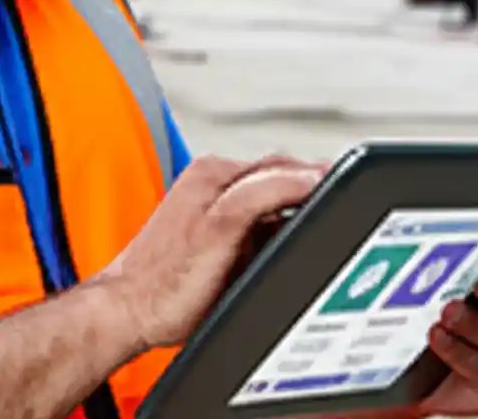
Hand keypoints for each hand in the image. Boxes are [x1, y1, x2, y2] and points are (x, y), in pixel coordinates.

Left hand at [92, 155, 322, 350]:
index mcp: (213, 171)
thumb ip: (262, 192)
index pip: (284, 165)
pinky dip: (277, 229)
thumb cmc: (166, 283)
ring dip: (295, 211)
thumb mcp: (222, 228)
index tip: (345, 190)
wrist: (132, 312)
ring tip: (313, 231)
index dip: (318, 178)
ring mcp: (215, 204)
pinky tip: (281, 246)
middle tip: (338, 213)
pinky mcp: (216, 228)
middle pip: (282, 179)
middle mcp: (213, 180)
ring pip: (273, 201)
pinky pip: (259, 220)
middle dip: (311, 193)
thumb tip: (306, 176)